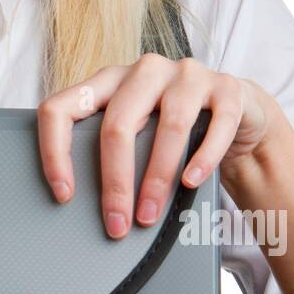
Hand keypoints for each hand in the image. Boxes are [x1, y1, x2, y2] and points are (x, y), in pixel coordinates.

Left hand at [36, 53, 277, 237]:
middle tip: (117, 223)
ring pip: (170, 125)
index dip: (55, 152)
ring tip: (150, 214)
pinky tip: (191, 182)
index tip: (64, 194)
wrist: (238, 115)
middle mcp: (144, 70)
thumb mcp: (138, 133)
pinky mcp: (226, 87)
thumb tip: (87, 207)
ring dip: (158, 177)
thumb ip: (112, 151)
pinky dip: (203, 158)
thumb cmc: (176, 130)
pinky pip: (217, 123)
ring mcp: (187, 74)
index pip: (62, 107)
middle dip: (115, 181)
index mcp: (109, 80)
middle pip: (118, 123)